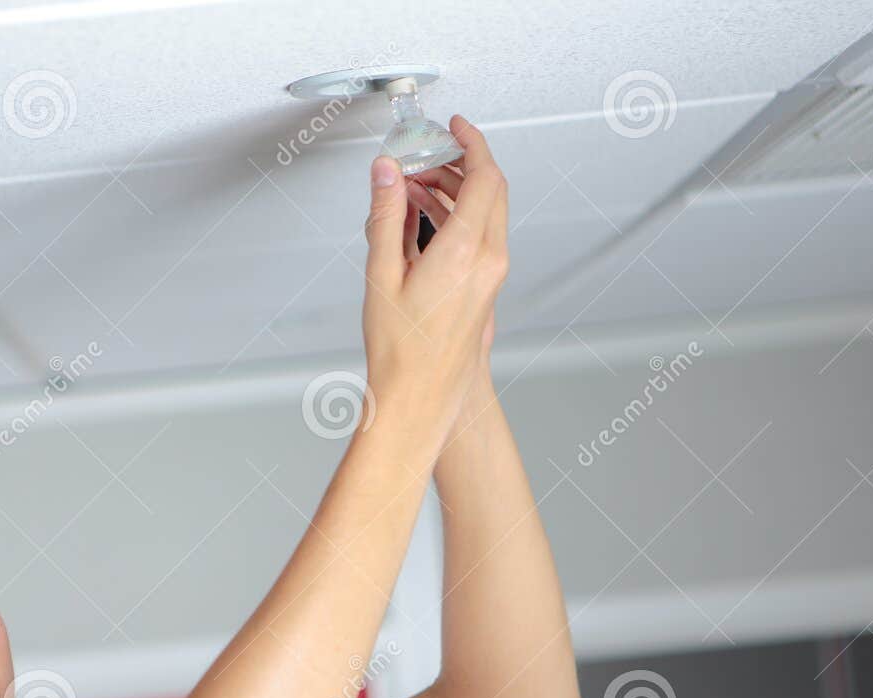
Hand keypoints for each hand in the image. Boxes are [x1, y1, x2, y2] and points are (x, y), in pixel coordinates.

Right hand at [361, 116, 507, 434]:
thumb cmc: (401, 349)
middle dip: (459, 164)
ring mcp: (491, 275)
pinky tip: (425, 221)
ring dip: (456, 191)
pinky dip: (458, 216)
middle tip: (425, 157)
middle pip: (490, 189)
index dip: (471, 142)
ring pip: (486, 212)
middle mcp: (488, 260)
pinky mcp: (486, 287)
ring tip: (416, 188)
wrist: (420, 395)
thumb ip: (385, 215)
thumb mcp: (382, 274)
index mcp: (465, 251)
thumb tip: (386, 173)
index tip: (454, 127)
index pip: (484, 175)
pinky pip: (481, 235)